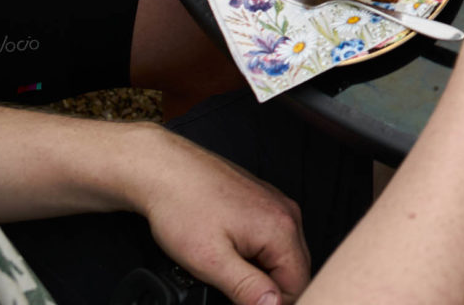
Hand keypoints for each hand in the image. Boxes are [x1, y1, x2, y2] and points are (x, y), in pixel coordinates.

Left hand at [127, 127, 310, 304]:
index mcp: (281, 229)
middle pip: (294, 270)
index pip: (297, 284)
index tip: (247, 303)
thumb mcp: (211, 261)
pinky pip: (271, 238)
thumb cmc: (183, 207)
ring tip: (226, 270)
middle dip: (267, 289)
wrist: (165, 171)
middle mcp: (286, 214)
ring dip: (261, 272)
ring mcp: (275, 205)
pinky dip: (255, 254)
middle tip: (232, 292)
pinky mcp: (262, 202)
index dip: (272, 304)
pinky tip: (228, 252)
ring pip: (282, 255)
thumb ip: (247, 289)